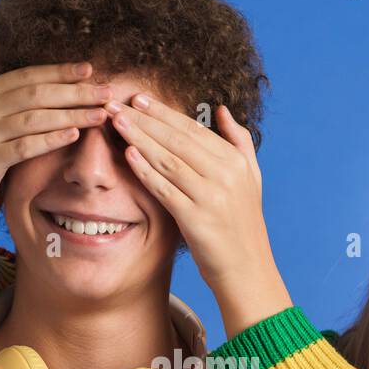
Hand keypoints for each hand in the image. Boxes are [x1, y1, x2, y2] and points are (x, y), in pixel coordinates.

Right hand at [0, 21, 113, 222]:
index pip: (30, 76)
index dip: (61, 72)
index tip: (91, 70)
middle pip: (37, 94)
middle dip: (76, 92)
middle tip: (107, 93)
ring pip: (35, 119)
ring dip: (73, 115)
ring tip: (101, 114)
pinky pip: (26, 146)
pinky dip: (51, 139)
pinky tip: (75, 135)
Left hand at [105, 92, 292, 334]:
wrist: (247, 269)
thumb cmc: (242, 225)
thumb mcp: (251, 178)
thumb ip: (238, 141)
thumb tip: (222, 110)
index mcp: (236, 161)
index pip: (193, 129)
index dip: (163, 112)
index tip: (139, 98)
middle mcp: (226, 175)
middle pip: (177, 139)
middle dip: (145, 119)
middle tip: (118, 103)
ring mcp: (211, 196)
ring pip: (168, 159)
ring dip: (140, 138)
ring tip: (117, 122)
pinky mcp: (196, 219)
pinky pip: (165, 189)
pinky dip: (146, 171)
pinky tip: (128, 155)